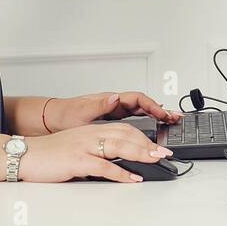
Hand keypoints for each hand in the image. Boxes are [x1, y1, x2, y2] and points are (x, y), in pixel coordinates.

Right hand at [18, 121, 173, 182]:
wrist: (25, 155)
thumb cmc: (50, 154)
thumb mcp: (77, 147)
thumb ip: (97, 152)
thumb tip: (118, 164)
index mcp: (92, 130)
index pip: (125, 129)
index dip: (144, 137)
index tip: (158, 145)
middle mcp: (91, 134)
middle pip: (127, 135)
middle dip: (149, 144)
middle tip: (165, 153)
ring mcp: (84, 147)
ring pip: (120, 146)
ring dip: (141, 153)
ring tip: (157, 160)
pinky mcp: (77, 160)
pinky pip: (104, 166)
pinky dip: (122, 172)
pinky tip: (133, 178)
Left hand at [46, 91, 181, 131]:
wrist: (51, 120)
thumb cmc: (64, 116)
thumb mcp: (80, 113)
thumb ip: (99, 106)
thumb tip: (115, 97)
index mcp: (109, 100)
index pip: (138, 99)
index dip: (153, 106)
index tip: (163, 114)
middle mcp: (113, 104)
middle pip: (143, 104)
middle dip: (160, 110)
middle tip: (175, 118)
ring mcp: (113, 111)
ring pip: (140, 111)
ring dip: (155, 115)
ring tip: (170, 122)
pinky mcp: (110, 120)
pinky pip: (133, 118)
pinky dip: (145, 121)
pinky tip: (152, 128)